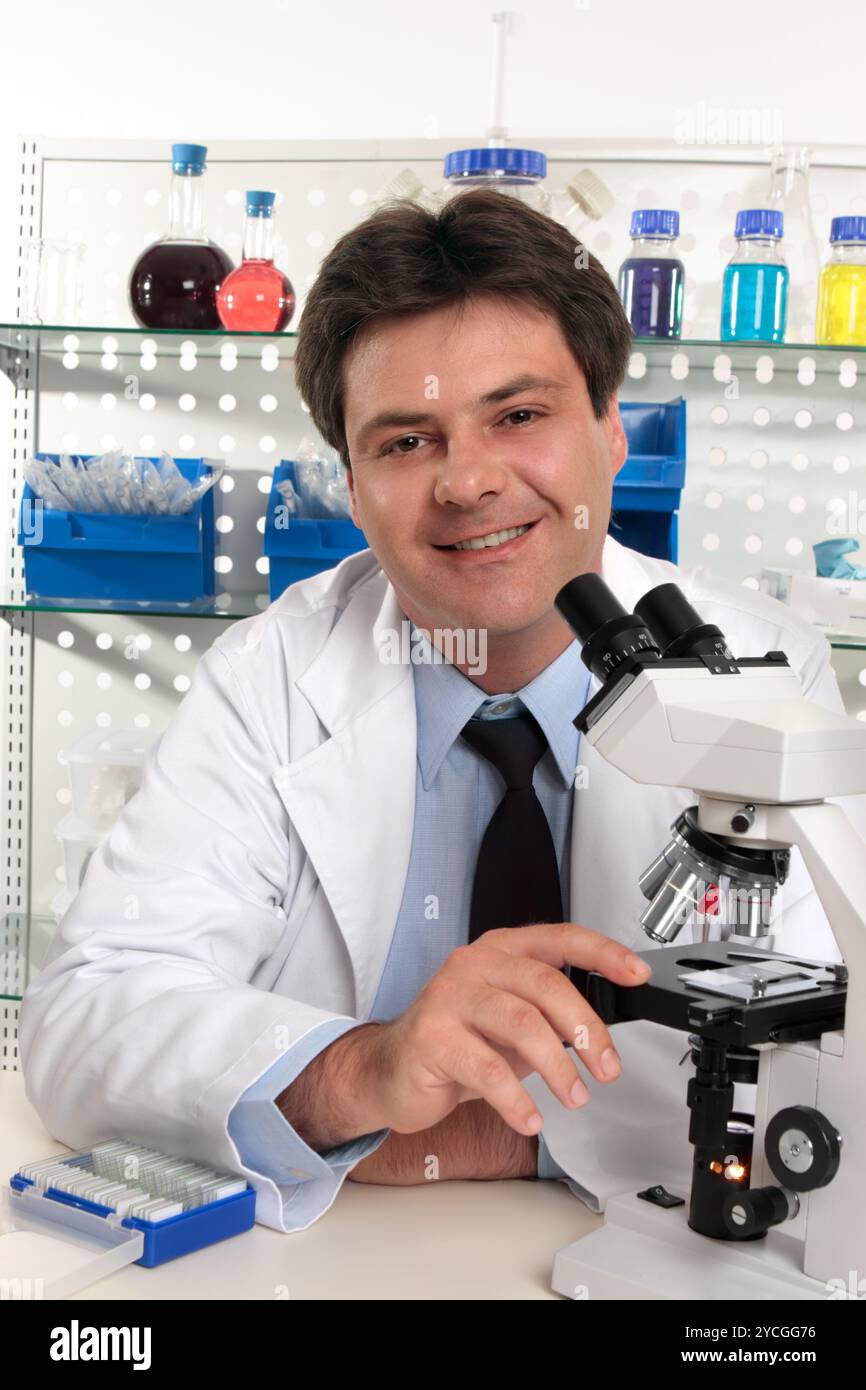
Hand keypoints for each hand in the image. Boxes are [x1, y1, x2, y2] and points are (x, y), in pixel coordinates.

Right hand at [361, 922, 650, 1139]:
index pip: (561, 938)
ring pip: (521, 1023)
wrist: (391, 1071)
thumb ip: (550, 1017)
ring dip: (557, 1067)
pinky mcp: (431, 1036)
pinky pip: (487, 1070)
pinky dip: (517, 1100)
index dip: (603, 953)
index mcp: (500, 951)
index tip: (636, 974)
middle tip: (606, 1067)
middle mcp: (474, 964)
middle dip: (586, 1030)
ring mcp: (448, 996)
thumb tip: (604, 1035)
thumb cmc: (458, 1044)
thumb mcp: (512, 1024)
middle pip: (546, 984)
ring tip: (573, 1097)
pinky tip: (530, 1118)